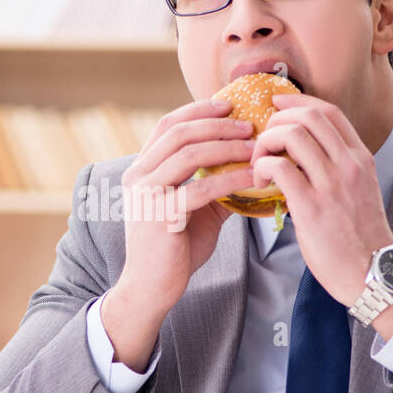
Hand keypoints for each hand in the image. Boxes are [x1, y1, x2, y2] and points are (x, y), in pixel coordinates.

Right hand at [114, 98, 257, 315]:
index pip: (166, 126)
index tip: (228, 105)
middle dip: (217, 124)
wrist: (152, 287)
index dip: (197, 110)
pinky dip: (230, 179)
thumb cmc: (174, 249)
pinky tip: (252, 177)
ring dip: (226, 147)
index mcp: (141, 170)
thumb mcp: (196, 211)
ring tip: (254, 146)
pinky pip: (201, 189)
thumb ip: (214, 187)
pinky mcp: (160, 217)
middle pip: (178, 133)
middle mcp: (138, 177)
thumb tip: (248, 168)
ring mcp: (147, 196)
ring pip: (188, 155)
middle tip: (248, 125)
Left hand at [250, 93, 392, 308]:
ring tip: (259, 165)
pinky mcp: (311, 205)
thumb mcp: (359, 191)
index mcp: (360, 158)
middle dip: (277, 120)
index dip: (298, 102)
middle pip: (308, 115)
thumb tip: (300, 159)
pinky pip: (279, 167)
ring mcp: (331, 183)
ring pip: (291, 135)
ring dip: (265, 143)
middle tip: (263, 141)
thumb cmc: (360, 239)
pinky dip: (261, 168)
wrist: (372, 273)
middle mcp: (349, 164)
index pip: (329, 111)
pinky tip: (260, 183)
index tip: (277, 106)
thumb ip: (336, 170)